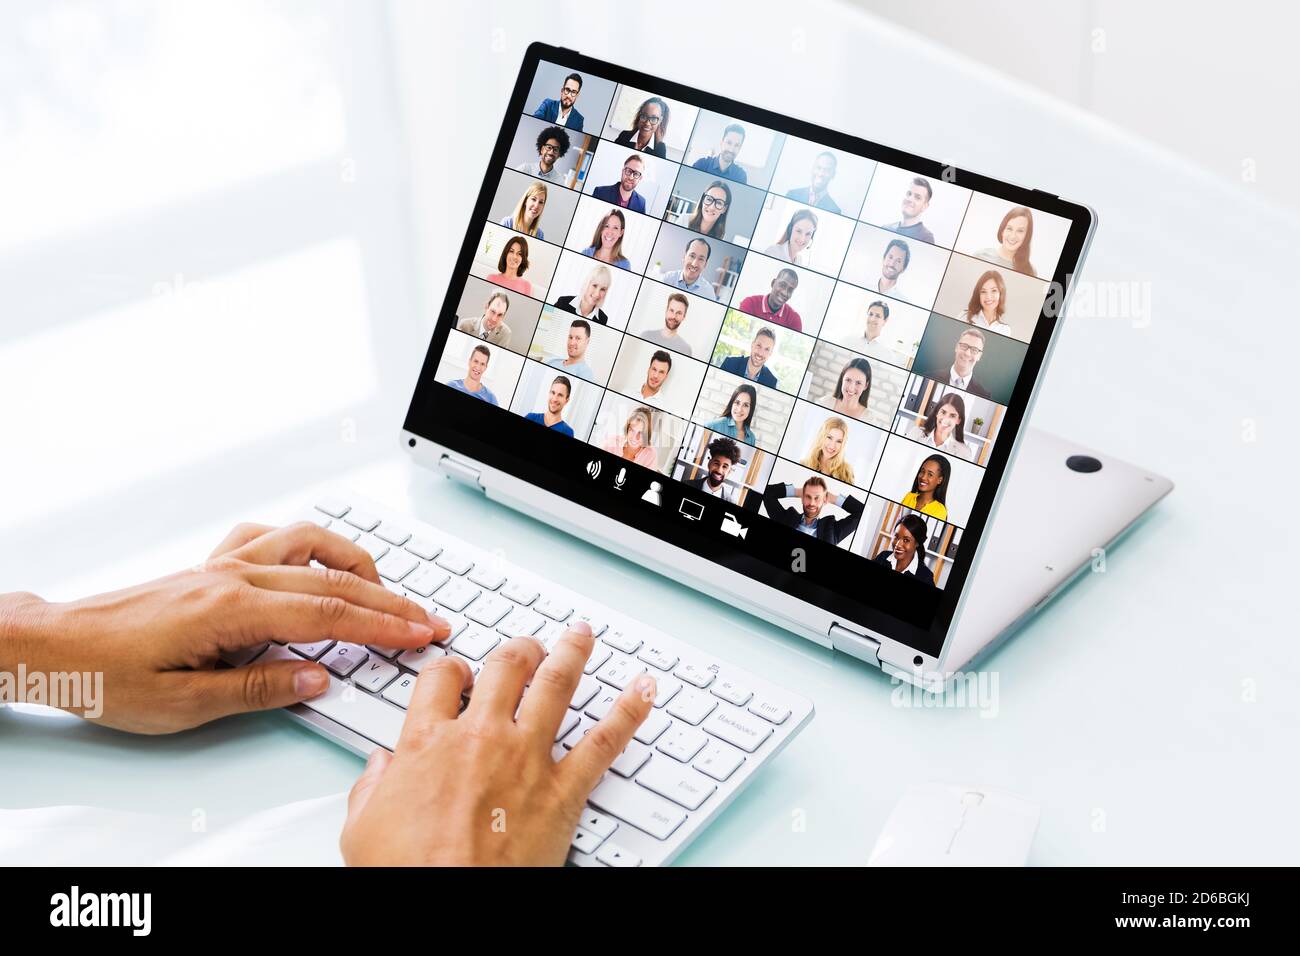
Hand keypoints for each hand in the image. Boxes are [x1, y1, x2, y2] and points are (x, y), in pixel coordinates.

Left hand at [0, 522, 447, 732]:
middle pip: (333, 582)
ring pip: (310, 545)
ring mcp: (224, 564)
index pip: (328, 615)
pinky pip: (272, 537)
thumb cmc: (108, 676)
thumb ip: (258, 688)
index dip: (383, 626)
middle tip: (428, 618)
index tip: (421, 634)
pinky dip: (307, 542)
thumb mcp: (184, 705)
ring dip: (356, 563)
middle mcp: (234, 577)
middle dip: (389, 601)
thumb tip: (317, 678)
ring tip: (386, 586)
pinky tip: (319, 558)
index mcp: (232, 610)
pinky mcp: (213, 565)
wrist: (57, 645)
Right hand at [340, 623, 655, 865]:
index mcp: (428, 742)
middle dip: (519, 649)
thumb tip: (377, 771)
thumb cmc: (409, 872)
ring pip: (557, 686)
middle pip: (505, 667)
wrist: (447, 905)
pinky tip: (644, 690)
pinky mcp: (563, 790)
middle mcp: (481, 738)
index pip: (441, 679)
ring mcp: (526, 759)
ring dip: (573, 653)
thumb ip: (371, 789)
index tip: (461, 674)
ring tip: (581, 635)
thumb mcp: (363, 830)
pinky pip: (605, 742)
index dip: (452, 670)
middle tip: (528, 646)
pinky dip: (629, 711)